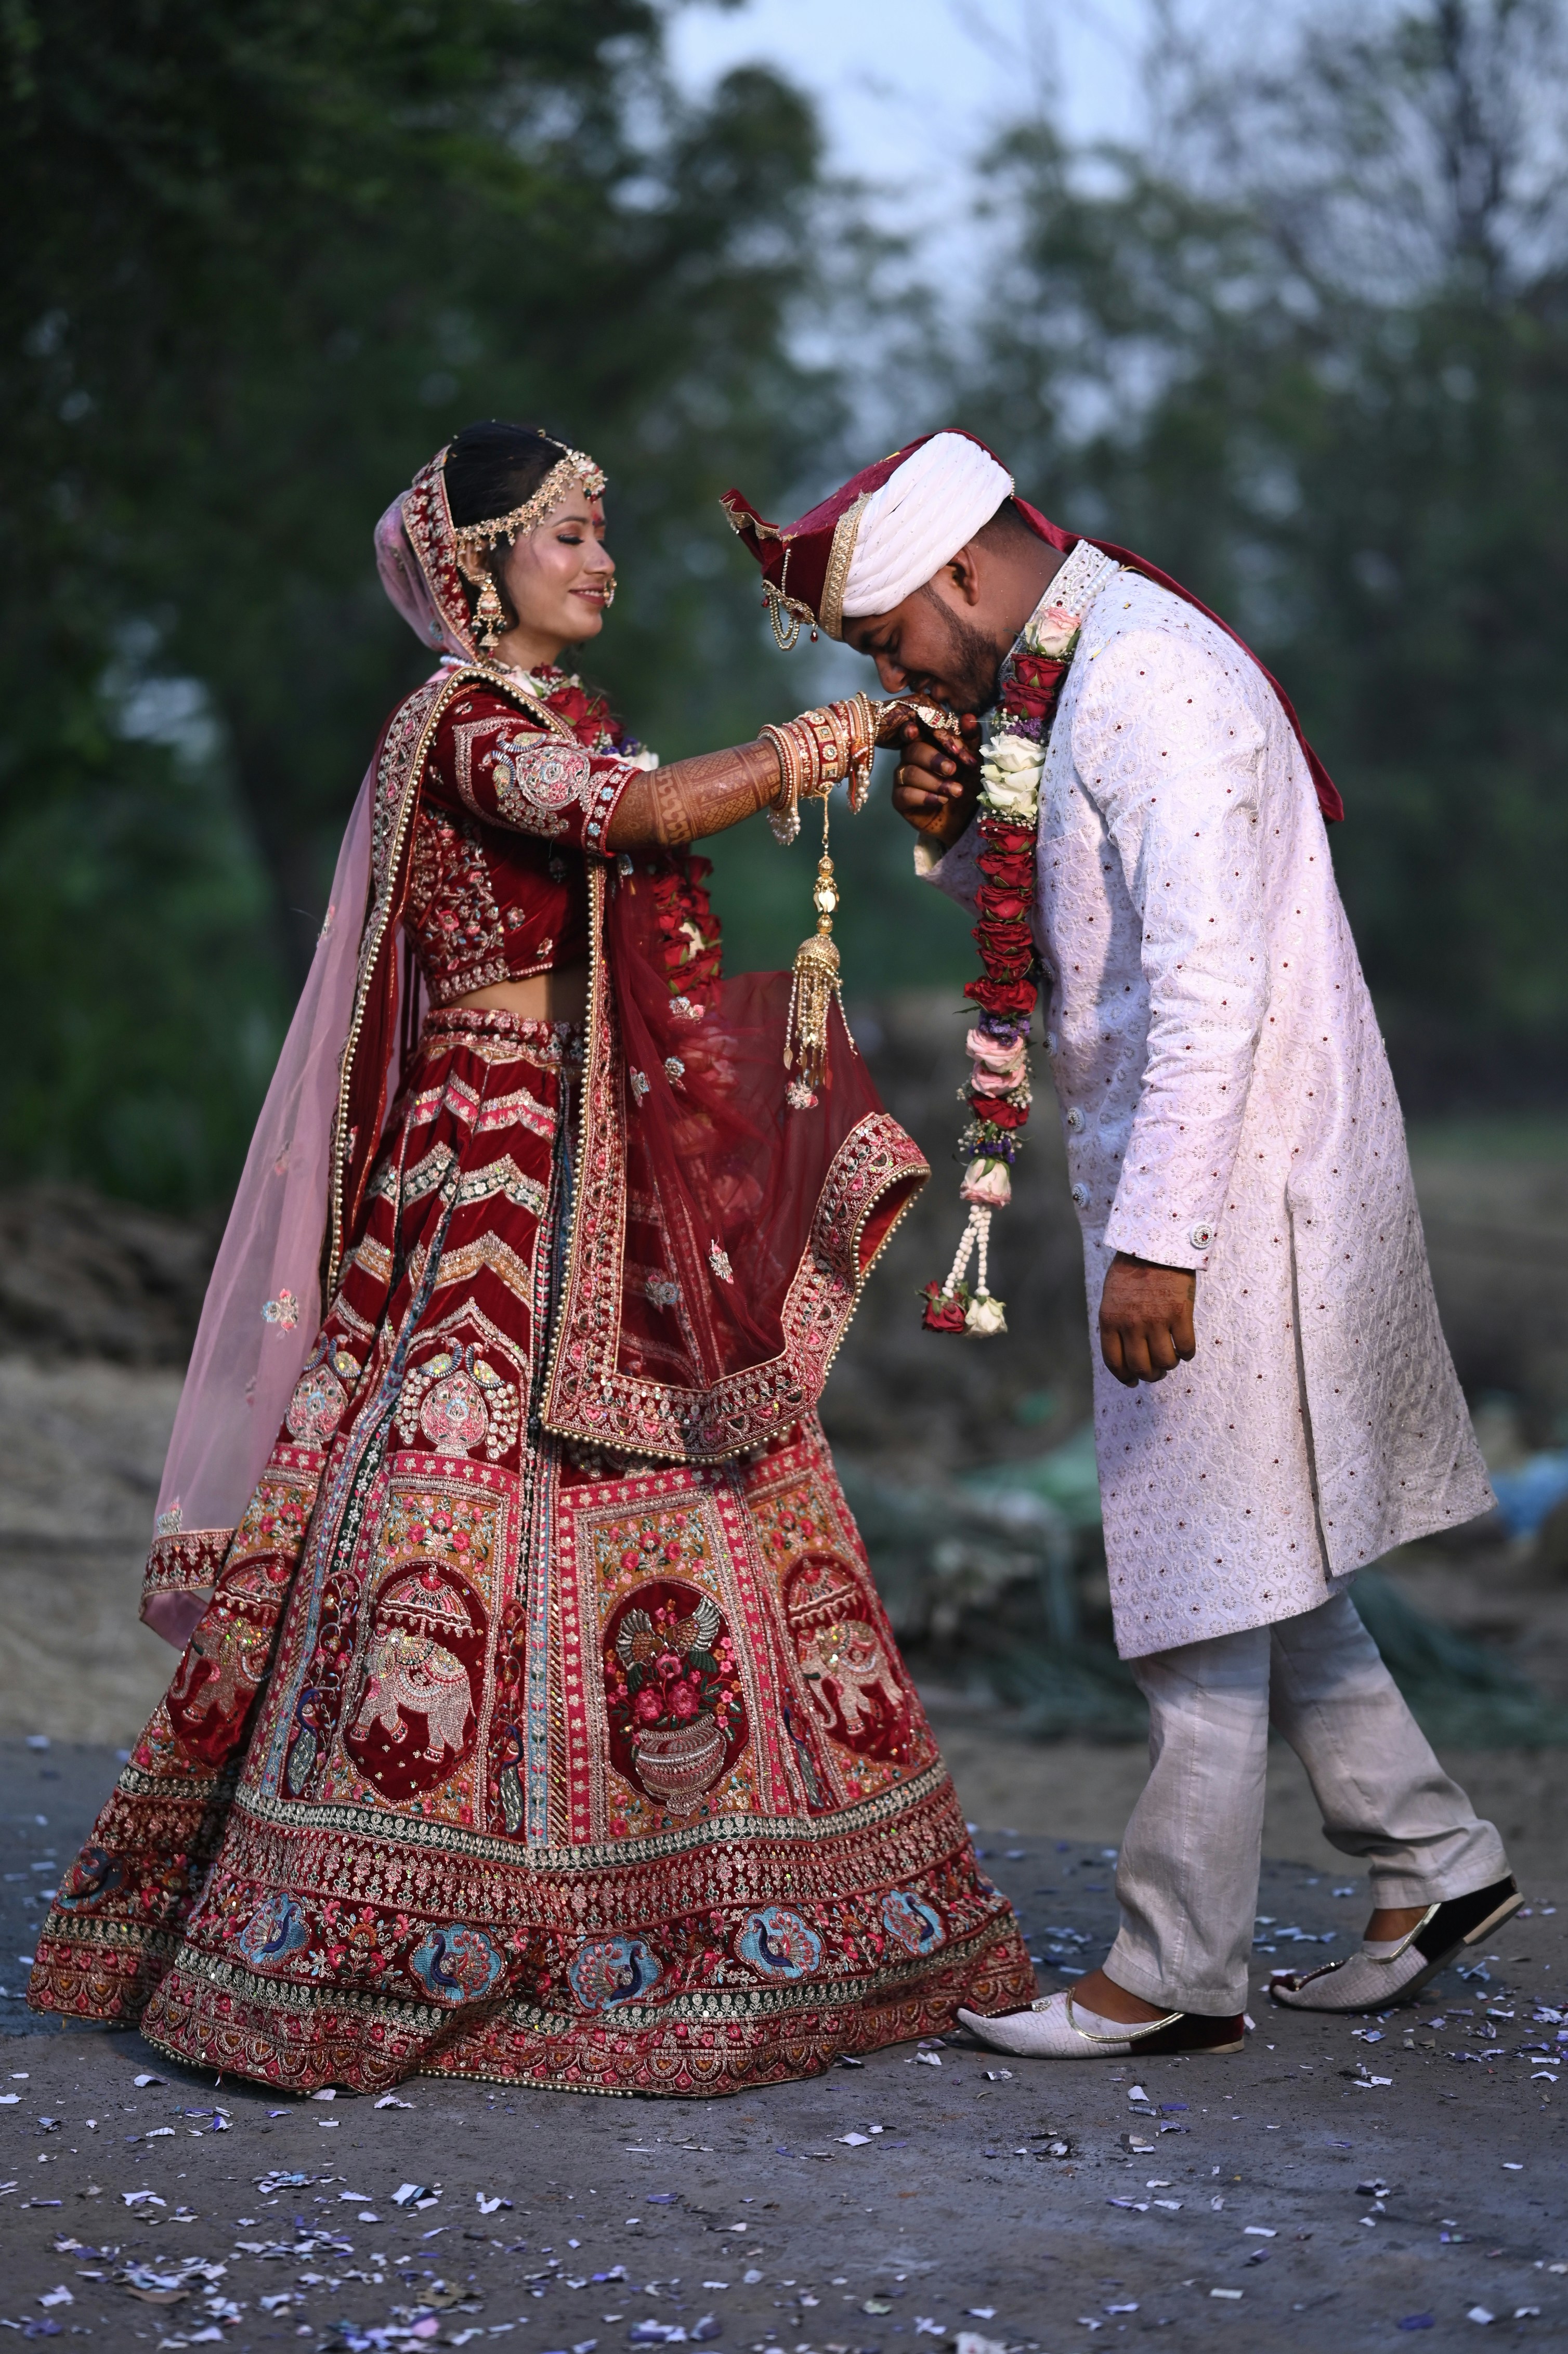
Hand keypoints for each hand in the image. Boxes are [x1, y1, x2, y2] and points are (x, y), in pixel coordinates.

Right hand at [889, 714, 980, 850]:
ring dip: (935, 782)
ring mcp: (903, 778)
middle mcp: (910, 758)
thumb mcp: (971, 760)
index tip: (915, 730)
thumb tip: (968, 717)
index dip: (913, 729)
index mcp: (926, 743)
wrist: (964, 817)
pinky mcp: (900, 799)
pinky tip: (940, 801)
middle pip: (913, 750)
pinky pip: (905, 794)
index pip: (917, 731)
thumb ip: (970, 739)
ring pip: (910, 773)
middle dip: (934, 759)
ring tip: (955, 791)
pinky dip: (925, 797)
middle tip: (952, 769)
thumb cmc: (966, 783)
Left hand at [1098, 1251, 1196, 1385]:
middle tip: (1156, 1372)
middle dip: (1150, 1375)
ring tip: (1171, 1358)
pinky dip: (1187, 1353)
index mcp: (1110, 1320)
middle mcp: (1131, 1324)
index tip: (1132, 1382)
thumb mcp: (1112, 1296)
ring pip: (1165, 1362)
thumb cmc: (1132, 1268)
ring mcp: (1156, 1320)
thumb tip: (1124, 1352)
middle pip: (1141, 1367)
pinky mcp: (1180, 1313)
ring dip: (1169, 1365)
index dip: (1124, 1377)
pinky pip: (1185, 1348)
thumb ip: (1115, 1323)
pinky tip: (1185, 1348)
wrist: (1155, 1242)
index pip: (1114, 1362)